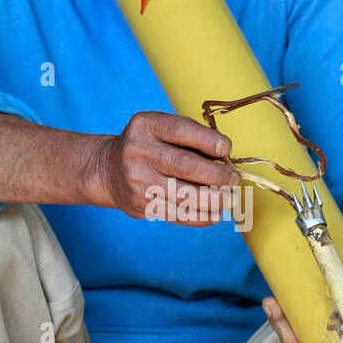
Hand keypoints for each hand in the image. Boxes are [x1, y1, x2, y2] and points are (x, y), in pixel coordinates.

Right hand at [88, 111, 240, 222]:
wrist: (108, 170)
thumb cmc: (149, 146)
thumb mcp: (161, 130)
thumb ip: (190, 138)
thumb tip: (227, 159)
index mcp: (146, 126)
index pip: (180, 130)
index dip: (208, 140)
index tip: (227, 148)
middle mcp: (138, 152)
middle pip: (184, 166)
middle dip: (216, 175)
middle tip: (234, 180)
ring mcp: (137, 181)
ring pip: (183, 195)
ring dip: (213, 200)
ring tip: (230, 199)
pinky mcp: (140, 205)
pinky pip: (177, 215)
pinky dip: (201, 216)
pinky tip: (216, 213)